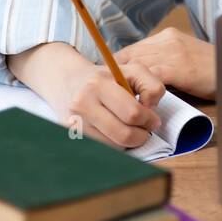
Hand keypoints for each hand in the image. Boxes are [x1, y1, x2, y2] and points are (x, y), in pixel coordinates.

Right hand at [7, 42, 164, 149]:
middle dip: (141, 135)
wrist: (68, 81)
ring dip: (127, 142)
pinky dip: (113, 145)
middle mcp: (82, 104)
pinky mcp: (69, 135)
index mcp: (99, 84)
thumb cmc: (107, 78)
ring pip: (113, 147)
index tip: (153, 120)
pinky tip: (114, 133)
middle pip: (123, 135)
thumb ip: (152, 86)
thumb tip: (151, 110)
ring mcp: (73, 122)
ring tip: (128, 128)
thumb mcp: (133, 70)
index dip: (149, 120)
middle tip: (145, 130)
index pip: (132, 113)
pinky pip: (101, 150)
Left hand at [116, 27, 216, 99]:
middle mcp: (168, 40)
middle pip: (130, 56)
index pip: (133, 49)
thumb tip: (142, 79)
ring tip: (122, 101)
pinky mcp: (179, 67)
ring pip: (137, 65)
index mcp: (168, 36)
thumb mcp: (186, 59)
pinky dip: (142, 90)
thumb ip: (166, 62)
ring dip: (128, 84)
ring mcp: (173, 52)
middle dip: (119, 76)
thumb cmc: (213, 71)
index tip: (114, 83)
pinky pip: (151, 77)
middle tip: (111, 95)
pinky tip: (140, 102)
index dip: (120, 67)